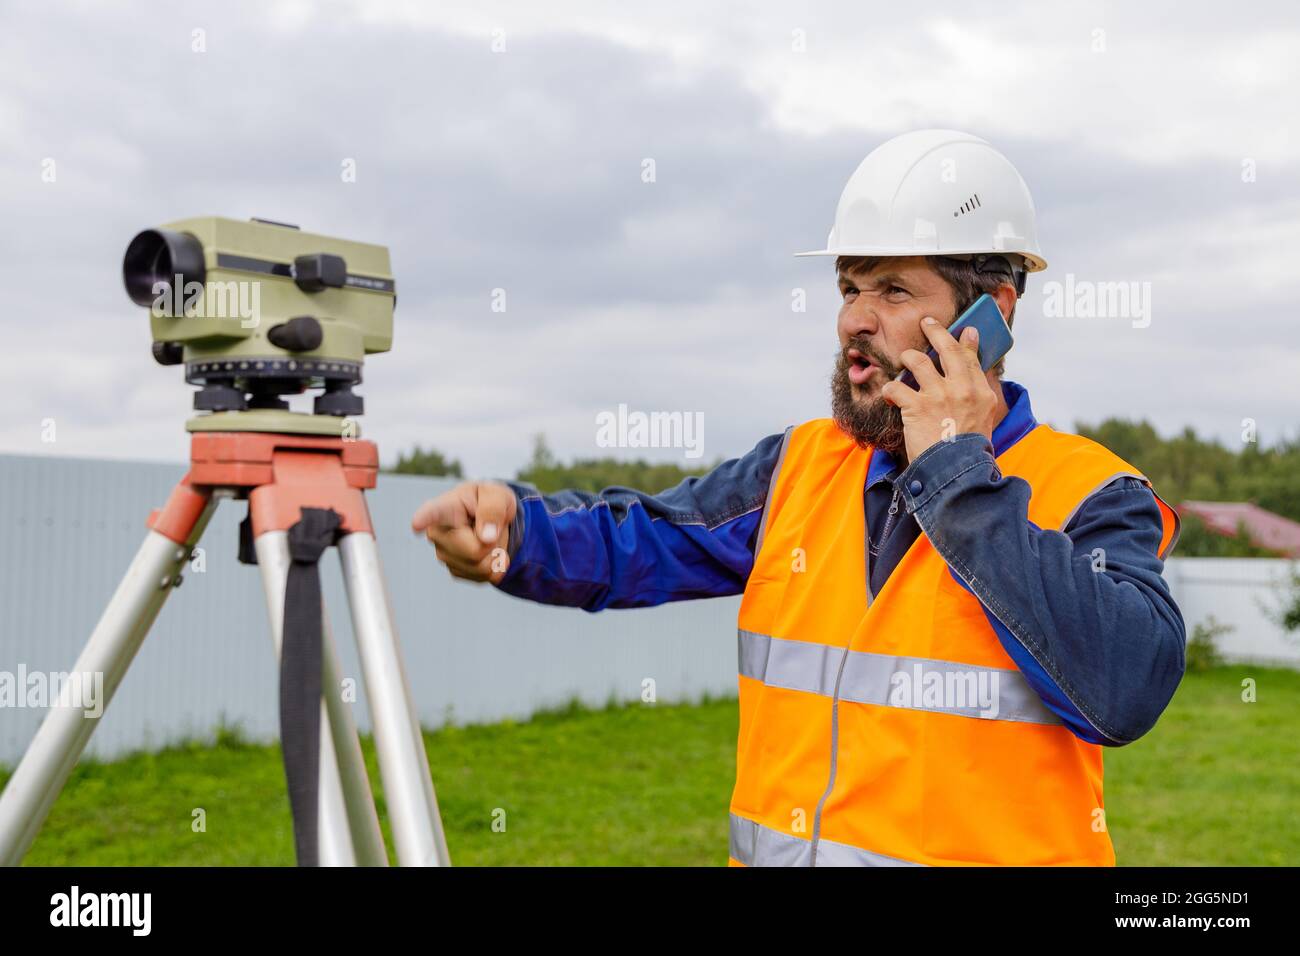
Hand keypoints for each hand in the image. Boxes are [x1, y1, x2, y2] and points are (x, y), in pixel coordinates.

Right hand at [411, 481, 516, 583]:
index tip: (417, 524)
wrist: (491, 517)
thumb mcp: (497, 495)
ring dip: (496, 552)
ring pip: (482, 567)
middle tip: (492, 525)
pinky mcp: (455, 570)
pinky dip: (496, 565)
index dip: (424, 519)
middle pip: (474, 551)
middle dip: (494, 541)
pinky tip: (487, 549)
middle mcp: (437, 533)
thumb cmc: (488, 500)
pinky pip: (486, 576)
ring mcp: (444, 555)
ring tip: (488, 535)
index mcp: (445, 508)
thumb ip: (493, 509)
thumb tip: (486, 538)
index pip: (432, 513)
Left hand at [879, 316, 999, 463]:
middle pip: (947, 349)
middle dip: (936, 331)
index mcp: (980, 393)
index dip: (967, 342)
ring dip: (909, 357)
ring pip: (918, 361)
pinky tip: (888, 395)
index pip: (972, 359)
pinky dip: (889, 390)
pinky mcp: (916, 406)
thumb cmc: (967, 452)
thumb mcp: (982, 422)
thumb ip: (976, 400)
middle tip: (927, 322)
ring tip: (904, 358)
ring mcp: (938, 395)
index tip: (965, 330)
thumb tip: (971, 385)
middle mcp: (961, 389)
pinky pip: (896, 388)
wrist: (956, 471)